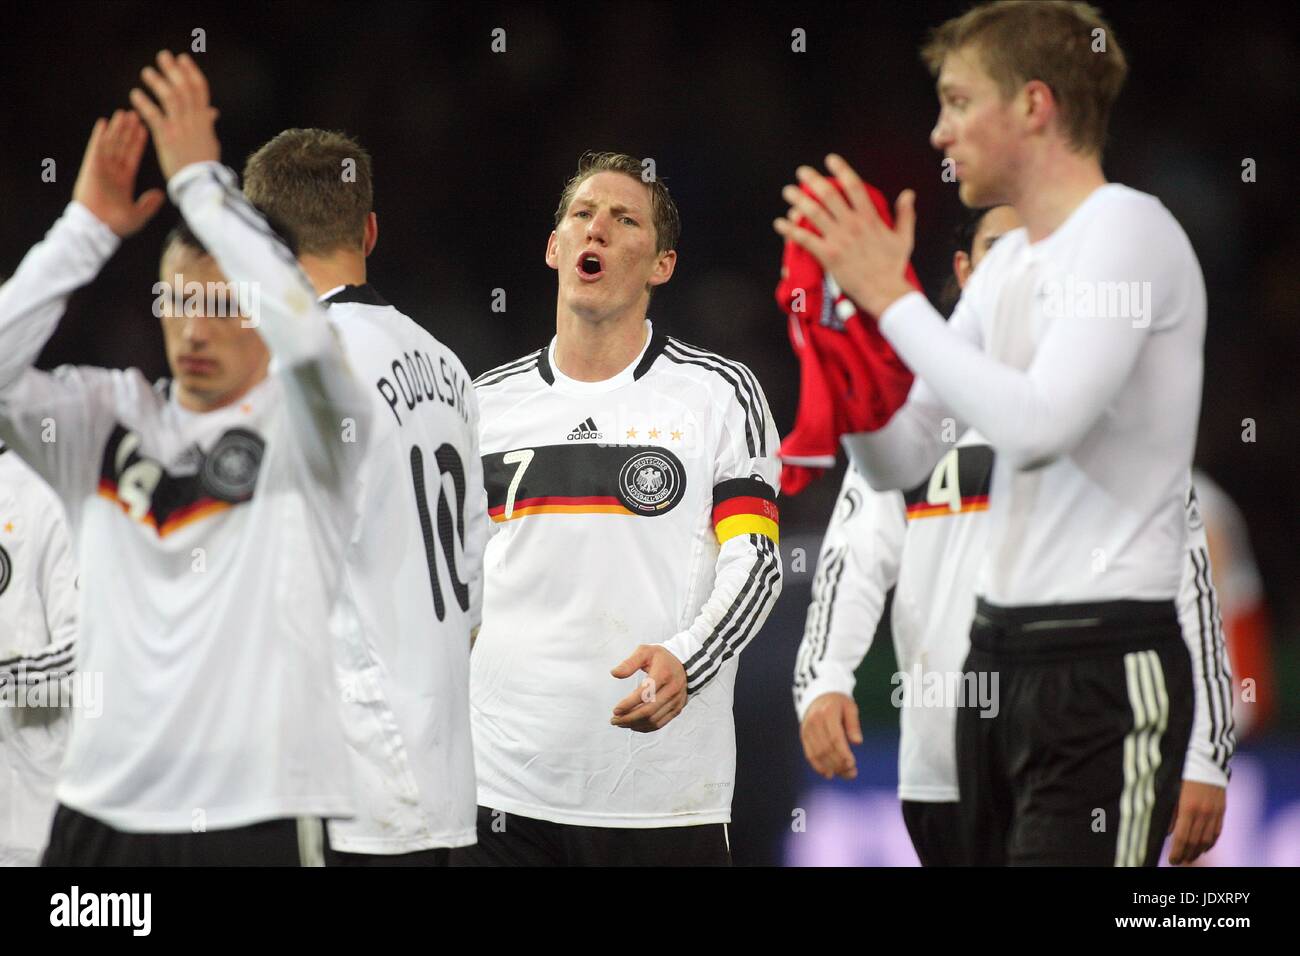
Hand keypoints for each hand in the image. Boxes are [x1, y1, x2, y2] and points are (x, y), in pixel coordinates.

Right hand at [70, 110, 164, 237]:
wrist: (97, 229)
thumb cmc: (116, 225)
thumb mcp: (139, 214)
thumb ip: (150, 204)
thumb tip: (161, 194)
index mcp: (124, 180)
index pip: (133, 156)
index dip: (138, 143)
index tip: (144, 129)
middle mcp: (113, 171)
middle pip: (122, 146)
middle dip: (128, 131)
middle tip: (135, 114)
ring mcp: (101, 168)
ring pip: (111, 143)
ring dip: (117, 128)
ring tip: (123, 113)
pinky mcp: (91, 168)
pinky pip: (96, 148)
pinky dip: (99, 135)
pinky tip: (104, 122)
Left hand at [130, 50, 219, 180]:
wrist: (200, 184)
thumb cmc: (205, 165)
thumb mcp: (211, 141)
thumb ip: (207, 124)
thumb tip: (212, 111)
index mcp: (204, 121)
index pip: (200, 90)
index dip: (191, 72)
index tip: (183, 59)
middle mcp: (193, 121)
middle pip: (184, 88)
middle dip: (174, 71)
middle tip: (163, 56)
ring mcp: (180, 128)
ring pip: (170, 98)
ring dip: (158, 83)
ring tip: (147, 73)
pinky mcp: (166, 138)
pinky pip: (154, 116)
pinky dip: (144, 104)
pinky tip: (135, 95)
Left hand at [610, 645, 688, 732]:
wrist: (685, 664)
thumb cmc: (661, 658)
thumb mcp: (645, 652)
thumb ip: (629, 663)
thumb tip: (614, 673)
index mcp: (663, 674)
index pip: (644, 694)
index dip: (628, 704)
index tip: (615, 710)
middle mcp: (672, 689)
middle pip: (648, 710)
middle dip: (629, 718)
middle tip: (614, 720)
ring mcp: (676, 701)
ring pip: (653, 720)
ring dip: (635, 724)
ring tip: (621, 723)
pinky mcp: (677, 709)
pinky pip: (660, 723)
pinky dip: (645, 727)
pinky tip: (633, 724)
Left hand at [773, 154, 916, 317]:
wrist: (885, 291)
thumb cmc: (893, 266)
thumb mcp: (904, 238)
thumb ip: (905, 214)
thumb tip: (908, 193)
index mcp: (870, 218)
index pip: (854, 186)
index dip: (841, 170)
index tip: (831, 159)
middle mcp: (852, 225)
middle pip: (829, 195)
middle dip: (813, 181)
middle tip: (802, 172)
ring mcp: (839, 240)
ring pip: (814, 214)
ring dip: (798, 200)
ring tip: (788, 191)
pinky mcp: (828, 256)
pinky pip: (805, 240)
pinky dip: (790, 230)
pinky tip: (780, 223)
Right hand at [800, 692, 862, 779]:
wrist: (818, 695)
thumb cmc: (839, 703)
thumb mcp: (850, 708)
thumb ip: (853, 725)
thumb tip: (858, 742)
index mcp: (828, 712)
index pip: (835, 737)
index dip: (843, 753)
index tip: (852, 764)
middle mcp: (814, 721)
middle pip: (826, 748)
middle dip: (839, 763)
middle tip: (852, 773)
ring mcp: (807, 729)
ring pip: (818, 753)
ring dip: (831, 767)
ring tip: (845, 774)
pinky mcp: (804, 736)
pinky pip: (809, 754)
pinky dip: (818, 766)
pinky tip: (828, 774)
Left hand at [1167, 779, 1225, 864]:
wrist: (1204, 756)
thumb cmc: (1181, 771)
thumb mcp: (1169, 789)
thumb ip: (1169, 812)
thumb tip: (1167, 833)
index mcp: (1188, 807)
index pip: (1182, 837)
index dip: (1177, 851)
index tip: (1171, 860)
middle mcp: (1204, 811)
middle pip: (1195, 841)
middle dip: (1186, 854)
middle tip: (1179, 862)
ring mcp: (1215, 811)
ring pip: (1208, 838)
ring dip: (1199, 851)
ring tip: (1190, 857)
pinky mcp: (1222, 808)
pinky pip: (1218, 830)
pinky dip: (1211, 842)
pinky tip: (1205, 847)